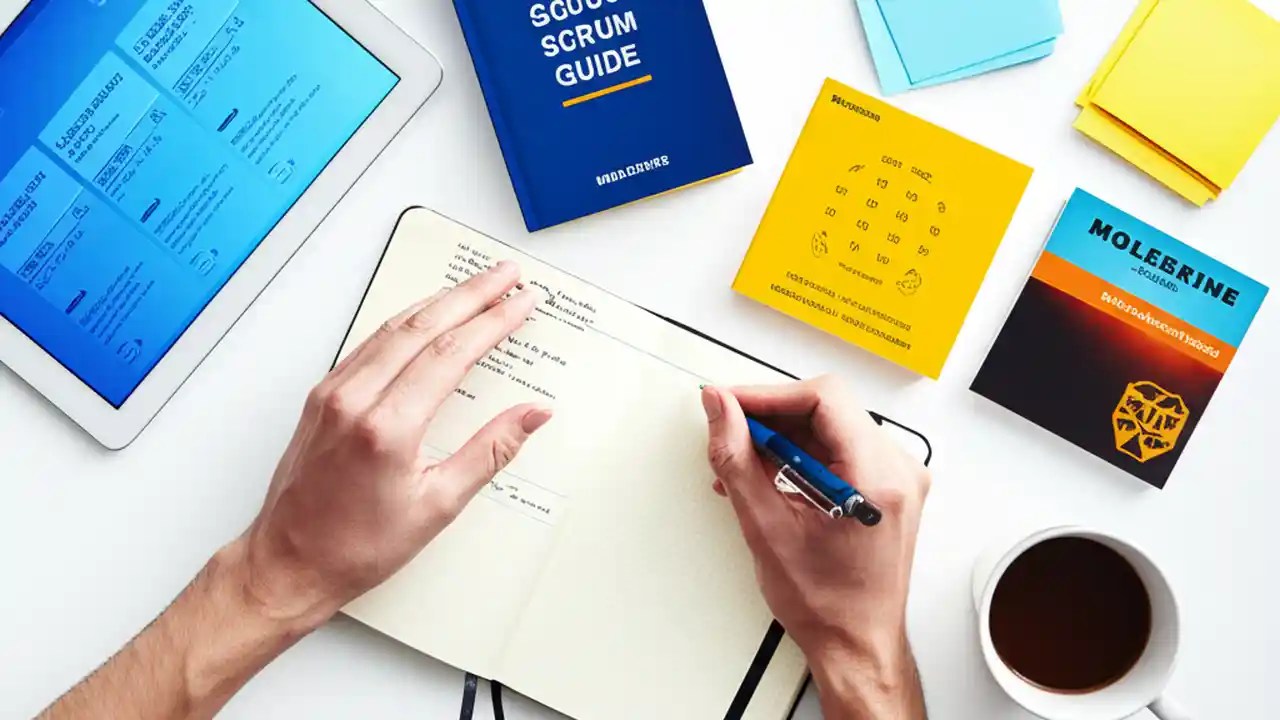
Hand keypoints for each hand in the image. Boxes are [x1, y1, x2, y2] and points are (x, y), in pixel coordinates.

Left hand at [235, 261, 552, 629]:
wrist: (288, 563)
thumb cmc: (356, 546)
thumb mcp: (439, 506)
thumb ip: (490, 451)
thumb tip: (532, 414)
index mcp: (387, 427)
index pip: (452, 353)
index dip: (494, 322)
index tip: (522, 302)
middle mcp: (355, 400)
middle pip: (424, 326)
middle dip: (472, 294)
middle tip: (507, 275)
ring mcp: (333, 393)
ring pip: (394, 327)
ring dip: (439, 300)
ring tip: (476, 285)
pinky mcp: (322, 397)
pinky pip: (369, 343)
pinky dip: (405, 321)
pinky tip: (425, 314)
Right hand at [701, 377, 929, 718]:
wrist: (856, 643)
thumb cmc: (827, 604)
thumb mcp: (766, 527)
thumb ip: (737, 458)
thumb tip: (722, 411)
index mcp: (877, 477)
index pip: (823, 398)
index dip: (768, 394)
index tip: (731, 403)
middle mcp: (897, 471)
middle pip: (827, 409)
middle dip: (771, 418)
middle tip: (731, 434)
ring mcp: (897, 478)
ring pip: (830, 427)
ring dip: (783, 439)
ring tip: (744, 467)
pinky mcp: (888, 487)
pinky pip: (840, 449)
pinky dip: (801, 456)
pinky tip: (770, 477)